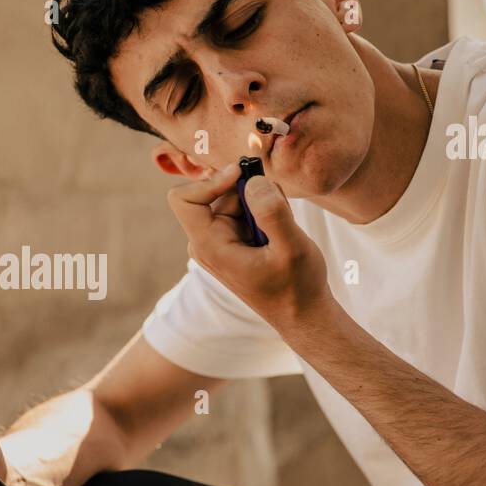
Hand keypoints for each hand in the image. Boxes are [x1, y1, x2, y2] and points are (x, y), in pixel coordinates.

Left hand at [167, 161, 332, 330]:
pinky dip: (263, 210)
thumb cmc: (296, 287)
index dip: (210, 180)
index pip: (184, 199)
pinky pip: (243, 208)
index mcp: (210, 247)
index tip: (242, 173)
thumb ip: (272, 211)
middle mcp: (206, 242)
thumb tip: (253, 180)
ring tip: (282, 229)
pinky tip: (279, 233)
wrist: (301, 312)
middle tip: (280, 210)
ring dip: (260, 202)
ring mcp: (218, 240)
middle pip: (215, 193)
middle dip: (248, 192)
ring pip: (233, 198)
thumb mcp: (292, 248)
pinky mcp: (232, 238)